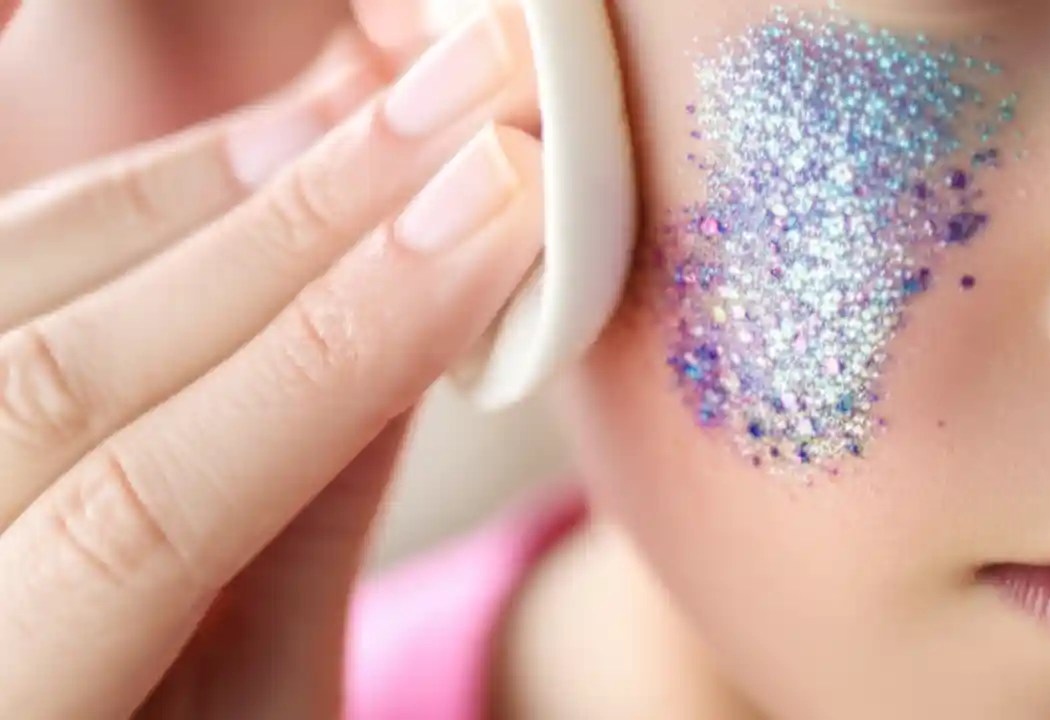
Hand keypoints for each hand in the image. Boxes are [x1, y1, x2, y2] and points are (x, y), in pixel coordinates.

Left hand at [0, 5, 538, 717]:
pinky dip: (133, 200)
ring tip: (389, 119)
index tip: (489, 225)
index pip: (141, 513)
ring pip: (11, 283)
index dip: (333, 354)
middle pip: (63, 374)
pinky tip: (258, 154)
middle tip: (470, 118)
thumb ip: (305, 549)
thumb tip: (418, 330)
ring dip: (224, 190)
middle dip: (300, 232)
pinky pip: (0, 265)